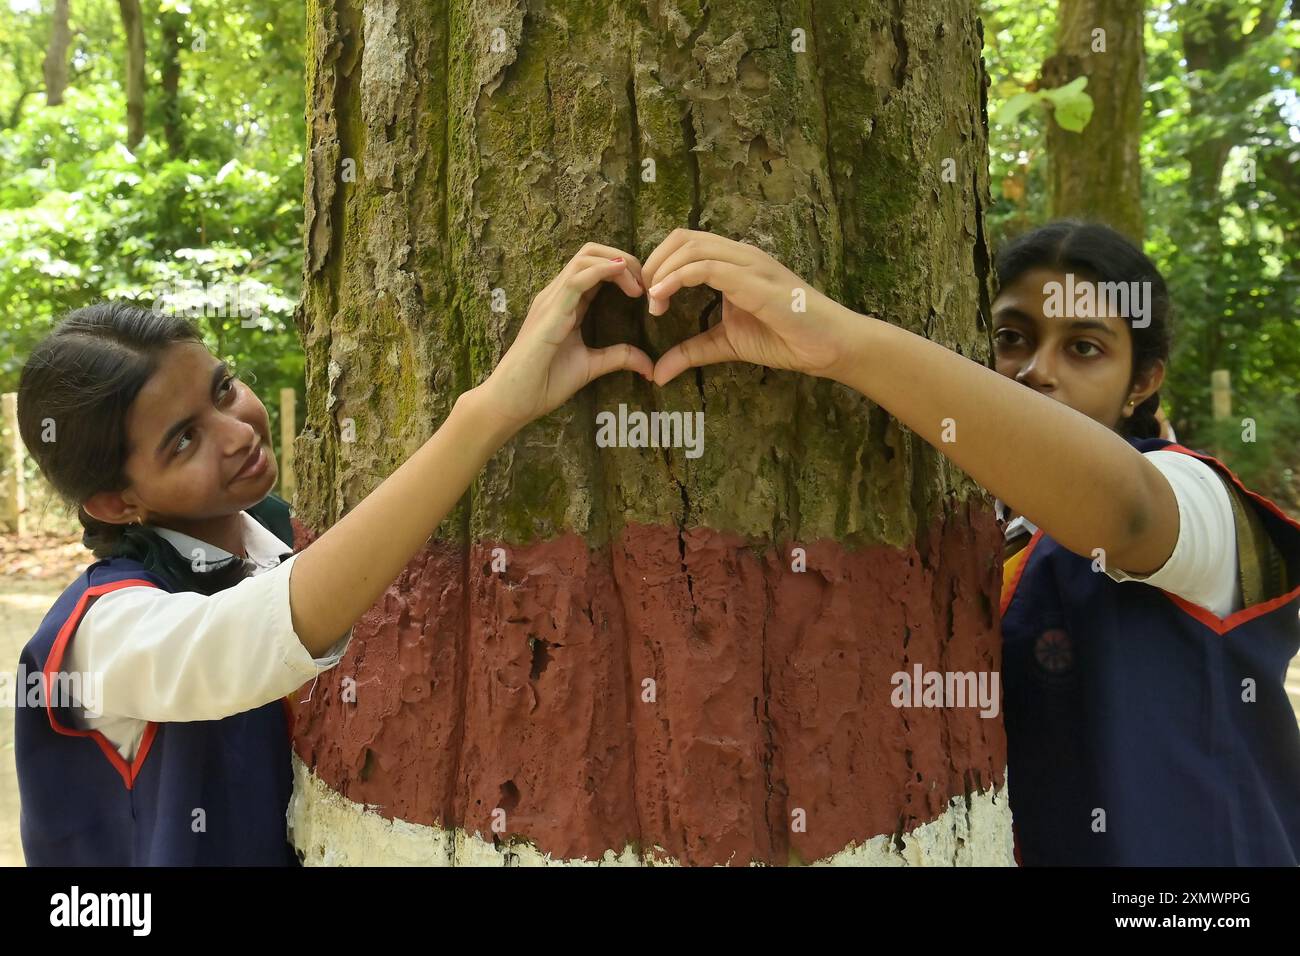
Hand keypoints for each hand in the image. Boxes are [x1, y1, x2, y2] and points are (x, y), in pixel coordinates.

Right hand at [479, 242, 653, 430]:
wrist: (513, 401)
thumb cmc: (542, 383)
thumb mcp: (590, 367)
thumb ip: (617, 358)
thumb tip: (648, 364)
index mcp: (567, 303)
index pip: (595, 268)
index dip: (624, 270)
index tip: (646, 291)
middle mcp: (558, 294)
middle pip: (591, 253)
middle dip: (624, 258)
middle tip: (647, 282)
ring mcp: (552, 300)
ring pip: (585, 257)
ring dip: (618, 263)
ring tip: (639, 285)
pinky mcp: (550, 312)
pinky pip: (577, 279)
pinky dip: (603, 270)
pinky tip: (623, 277)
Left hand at [641, 229, 863, 384]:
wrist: (827, 346)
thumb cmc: (785, 339)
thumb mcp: (725, 345)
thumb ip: (691, 352)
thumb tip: (657, 373)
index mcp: (733, 263)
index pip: (685, 243)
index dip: (658, 263)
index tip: (646, 296)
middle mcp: (740, 255)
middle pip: (682, 237)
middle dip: (654, 263)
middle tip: (643, 296)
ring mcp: (748, 263)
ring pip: (691, 247)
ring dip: (662, 271)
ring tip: (652, 301)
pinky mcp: (753, 279)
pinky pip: (706, 267)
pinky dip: (676, 279)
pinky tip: (661, 299)